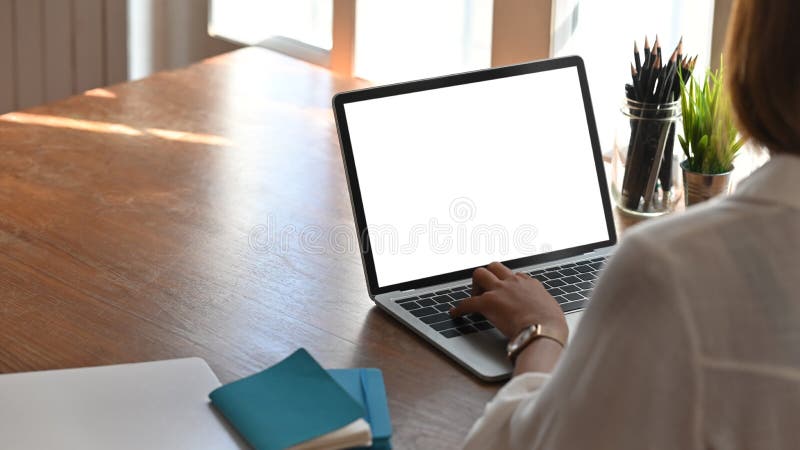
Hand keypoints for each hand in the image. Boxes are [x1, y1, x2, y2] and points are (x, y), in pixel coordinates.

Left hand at [450, 262, 567, 342]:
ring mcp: (500, 291)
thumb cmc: (552, 327)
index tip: (505, 292)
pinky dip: (459, 308)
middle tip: (486, 292)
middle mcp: (514, 283)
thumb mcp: (553, 311)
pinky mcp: (488, 303)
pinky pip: (467, 302)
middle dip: (488, 277)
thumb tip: (545, 314)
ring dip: (475, 285)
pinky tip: (456, 314)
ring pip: (480, 273)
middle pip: (495, 266)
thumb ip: (544, 307)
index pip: (515, 276)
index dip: (508, 284)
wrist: (543, 332)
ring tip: (474, 298)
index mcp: (530, 285)